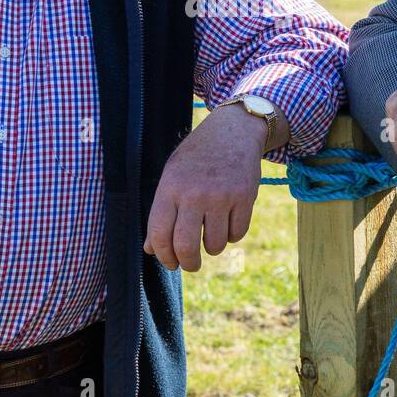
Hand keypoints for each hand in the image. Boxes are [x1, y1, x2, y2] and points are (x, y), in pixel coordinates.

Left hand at [143, 104, 265, 271]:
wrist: (233, 131)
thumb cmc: (197, 158)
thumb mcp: (172, 177)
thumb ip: (161, 213)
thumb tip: (151, 249)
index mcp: (170, 188)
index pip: (160, 235)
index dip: (163, 256)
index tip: (170, 262)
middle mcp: (194, 193)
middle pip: (186, 247)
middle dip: (188, 263)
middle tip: (191, 264)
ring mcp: (221, 196)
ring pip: (215, 245)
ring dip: (212, 248)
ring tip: (211, 236)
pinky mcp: (245, 198)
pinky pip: (237, 234)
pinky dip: (232, 235)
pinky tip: (228, 222)